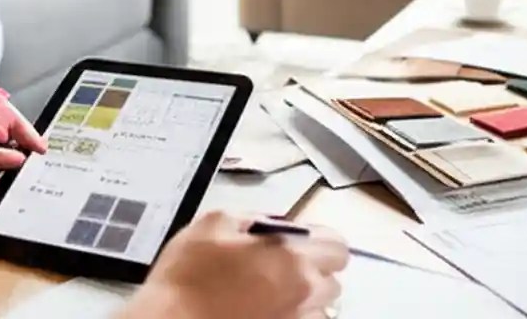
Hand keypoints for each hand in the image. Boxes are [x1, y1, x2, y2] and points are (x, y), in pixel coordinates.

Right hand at [121, 211, 348, 318]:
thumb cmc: (188, 275)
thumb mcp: (214, 222)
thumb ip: (253, 218)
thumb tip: (270, 225)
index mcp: (291, 256)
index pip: (338, 247)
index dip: (319, 242)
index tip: (299, 244)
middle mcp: (303, 292)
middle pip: (332, 280)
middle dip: (311, 271)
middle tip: (277, 268)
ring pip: (319, 309)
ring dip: (302, 299)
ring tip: (267, 294)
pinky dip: (289, 317)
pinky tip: (261, 310)